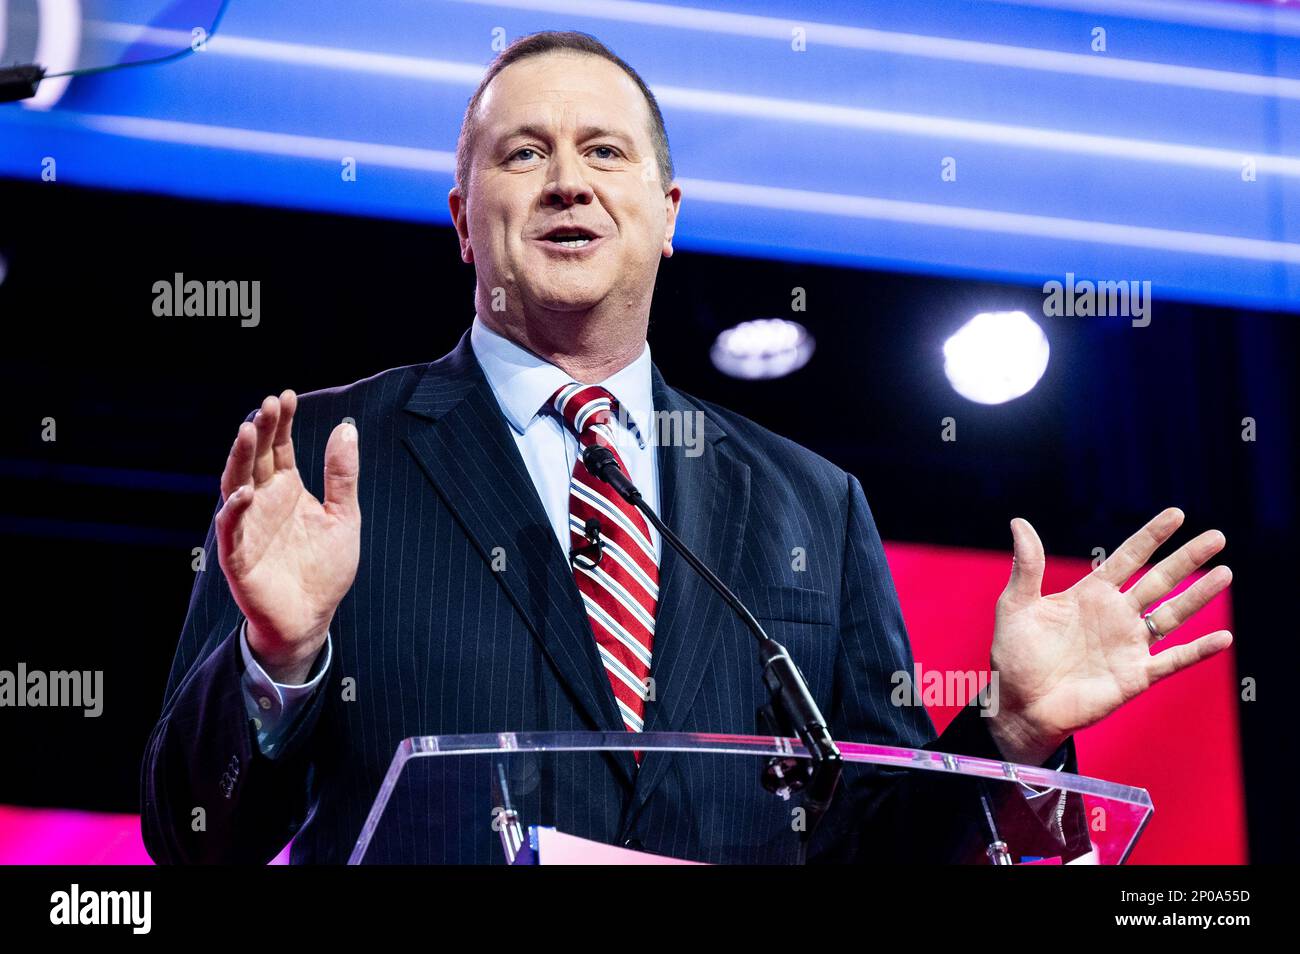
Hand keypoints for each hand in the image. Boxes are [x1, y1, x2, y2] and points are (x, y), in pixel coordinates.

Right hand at [215, 390, 360, 682]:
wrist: (312, 617)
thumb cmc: (325, 568)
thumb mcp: (343, 516)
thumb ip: (342, 475)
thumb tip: (346, 428)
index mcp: (286, 489)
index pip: (279, 447)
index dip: (282, 422)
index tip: (287, 396)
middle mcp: (262, 502)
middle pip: (255, 458)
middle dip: (260, 430)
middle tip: (267, 404)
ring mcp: (247, 526)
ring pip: (235, 484)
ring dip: (239, 458)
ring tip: (248, 430)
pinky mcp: (238, 556)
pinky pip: (231, 530)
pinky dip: (235, 510)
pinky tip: (246, 492)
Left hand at [987, 508, 1232, 764]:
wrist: (1020, 705)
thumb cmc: (1014, 655)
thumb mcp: (1016, 606)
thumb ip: (1027, 567)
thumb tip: (1019, 523)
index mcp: (1090, 594)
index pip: (1128, 558)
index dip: (1151, 536)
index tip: (1176, 514)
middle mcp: (1115, 615)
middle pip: (1159, 580)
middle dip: (1187, 559)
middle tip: (1217, 536)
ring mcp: (1129, 645)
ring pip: (1172, 615)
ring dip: (1198, 596)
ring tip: (1225, 572)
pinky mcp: (1135, 676)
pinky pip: (1173, 660)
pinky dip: (1198, 651)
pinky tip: (1223, 638)